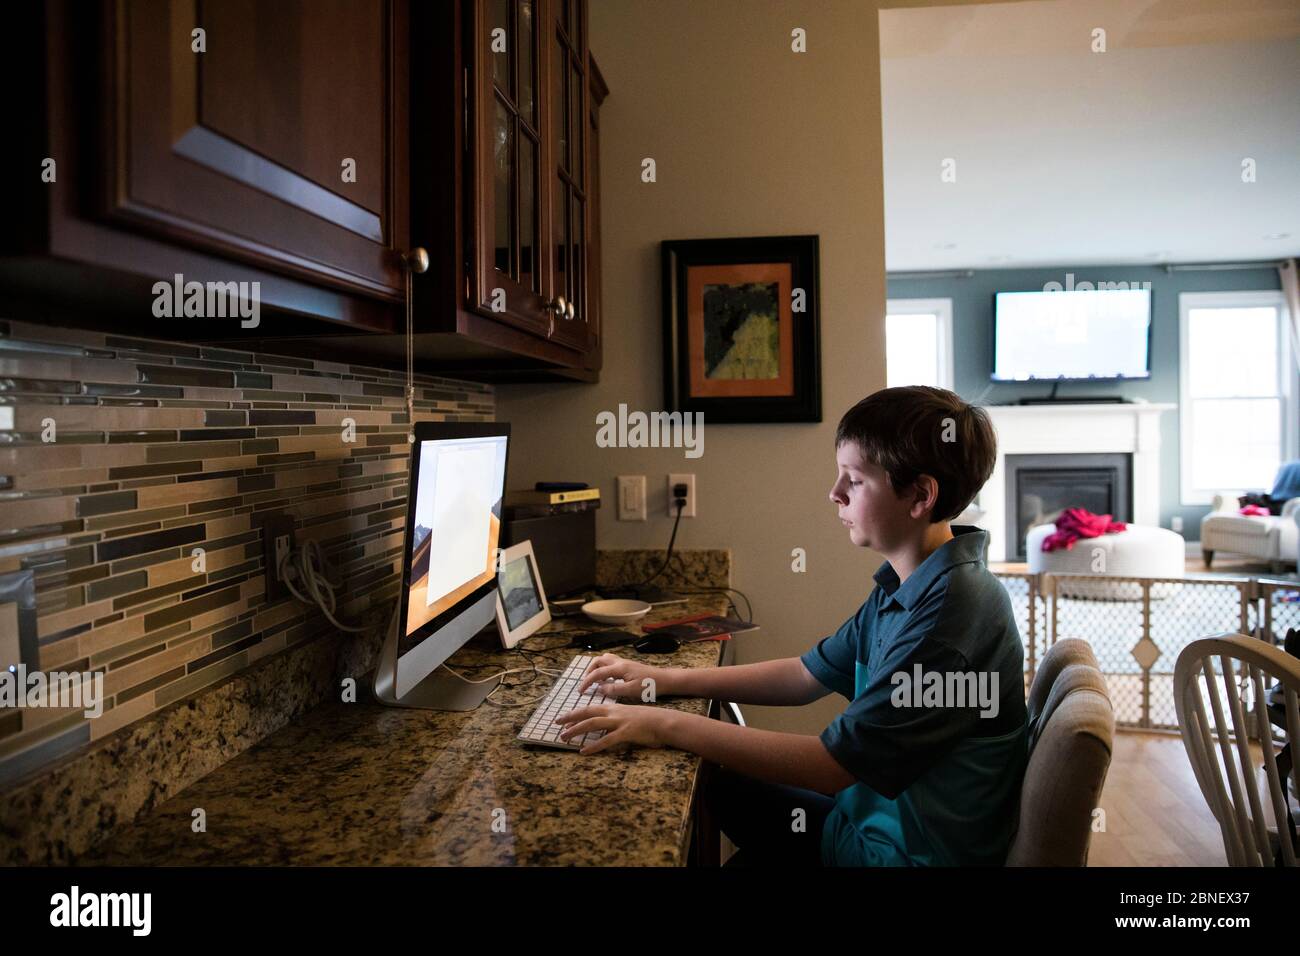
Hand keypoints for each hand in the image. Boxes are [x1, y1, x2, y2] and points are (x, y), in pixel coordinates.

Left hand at [554, 701, 678, 754]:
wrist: (665, 722)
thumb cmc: (650, 721)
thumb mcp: (630, 716)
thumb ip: (617, 720)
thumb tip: (606, 728)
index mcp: (615, 708)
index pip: (590, 709)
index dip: (575, 713)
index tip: (563, 718)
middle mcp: (614, 713)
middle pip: (587, 713)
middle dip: (570, 718)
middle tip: (557, 725)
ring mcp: (619, 722)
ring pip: (592, 724)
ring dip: (576, 730)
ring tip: (564, 738)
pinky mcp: (626, 733)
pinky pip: (606, 740)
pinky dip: (594, 746)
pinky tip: (584, 751)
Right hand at [577, 653, 669, 701]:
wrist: (665, 680)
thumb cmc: (650, 686)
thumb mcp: (631, 691)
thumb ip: (614, 689)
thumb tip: (599, 688)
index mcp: (619, 668)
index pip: (598, 673)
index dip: (587, 682)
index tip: (580, 691)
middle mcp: (620, 662)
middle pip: (598, 661)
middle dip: (589, 671)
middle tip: (586, 683)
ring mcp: (624, 662)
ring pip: (605, 659)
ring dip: (597, 668)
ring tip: (595, 680)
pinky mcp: (628, 665)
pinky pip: (611, 663)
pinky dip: (605, 668)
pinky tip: (608, 679)